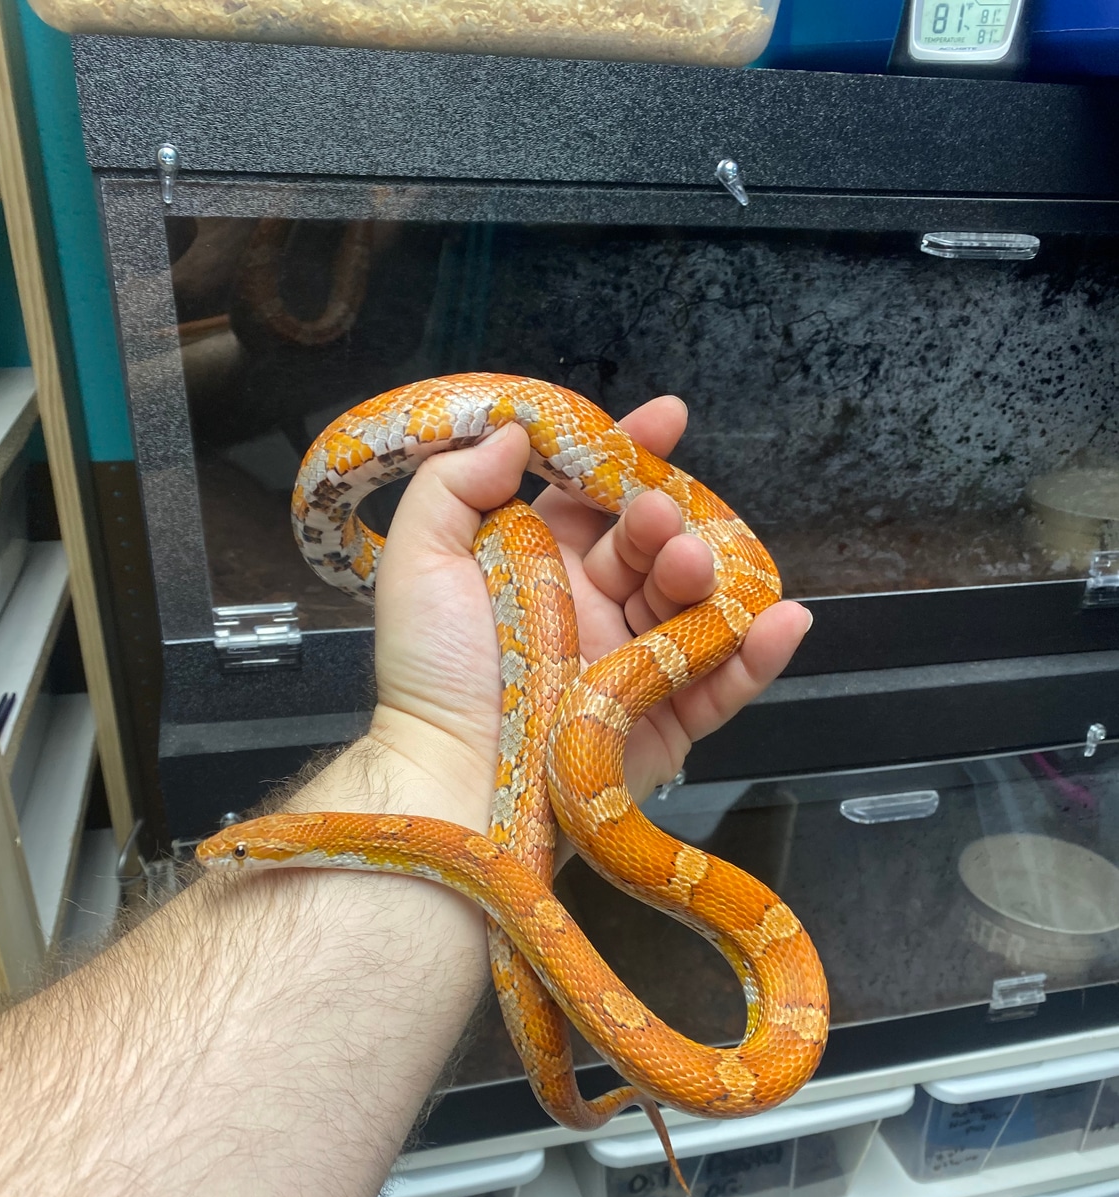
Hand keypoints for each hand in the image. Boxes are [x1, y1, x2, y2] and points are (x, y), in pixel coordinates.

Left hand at [308, 394, 810, 827]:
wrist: (453, 770)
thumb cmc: (432, 669)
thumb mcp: (420, 559)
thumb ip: (454, 485)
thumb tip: (513, 432)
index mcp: (543, 566)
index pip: (597, 500)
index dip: (632, 456)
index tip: (667, 418)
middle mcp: (594, 609)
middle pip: (652, 550)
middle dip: (667, 523)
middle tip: (662, 520)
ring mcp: (633, 665)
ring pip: (692, 607)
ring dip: (706, 578)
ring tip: (695, 565)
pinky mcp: (664, 724)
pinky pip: (723, 685)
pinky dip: (760, 656)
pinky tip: (784, 619)